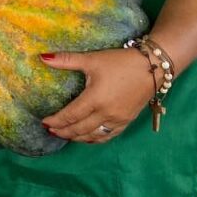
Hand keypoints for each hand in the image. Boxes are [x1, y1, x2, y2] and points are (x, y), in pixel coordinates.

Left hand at [40, 48, 155, 143]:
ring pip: (95, 136)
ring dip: (78, 138)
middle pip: (80, 129)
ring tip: (66, 135)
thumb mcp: (92, 59)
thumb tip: (42, 57)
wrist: (154, 67)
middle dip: (64, 132)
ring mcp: (118, 119)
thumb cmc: (120, 62)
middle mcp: (106, 113)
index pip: (70, 116)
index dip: (56, 121)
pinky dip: (96, 139)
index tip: (44, 122)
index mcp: (95, 100)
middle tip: (51, 131)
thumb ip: (66, 60)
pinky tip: (89, 138)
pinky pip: (109, 135)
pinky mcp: (128, 120)